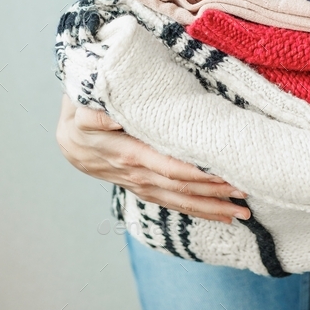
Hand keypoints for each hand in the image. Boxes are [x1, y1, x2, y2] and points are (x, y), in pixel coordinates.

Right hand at [56, 94, 250, 223]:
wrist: (65, 124)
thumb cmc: (83, 97)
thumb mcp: (83, 94)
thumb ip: (98, 107)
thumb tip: (114, 117)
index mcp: (115, 147)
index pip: (160, 164)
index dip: (191, 172)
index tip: (222, 174)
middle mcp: (124, 170)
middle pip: (172, 186)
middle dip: (209, 193)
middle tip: (244, 196)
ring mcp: (129, 181)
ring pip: (171, 198)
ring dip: (207, 207)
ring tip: (241, 213)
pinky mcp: (135, 185)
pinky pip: (165, 200)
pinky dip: (193, 208)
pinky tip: (218, 214)